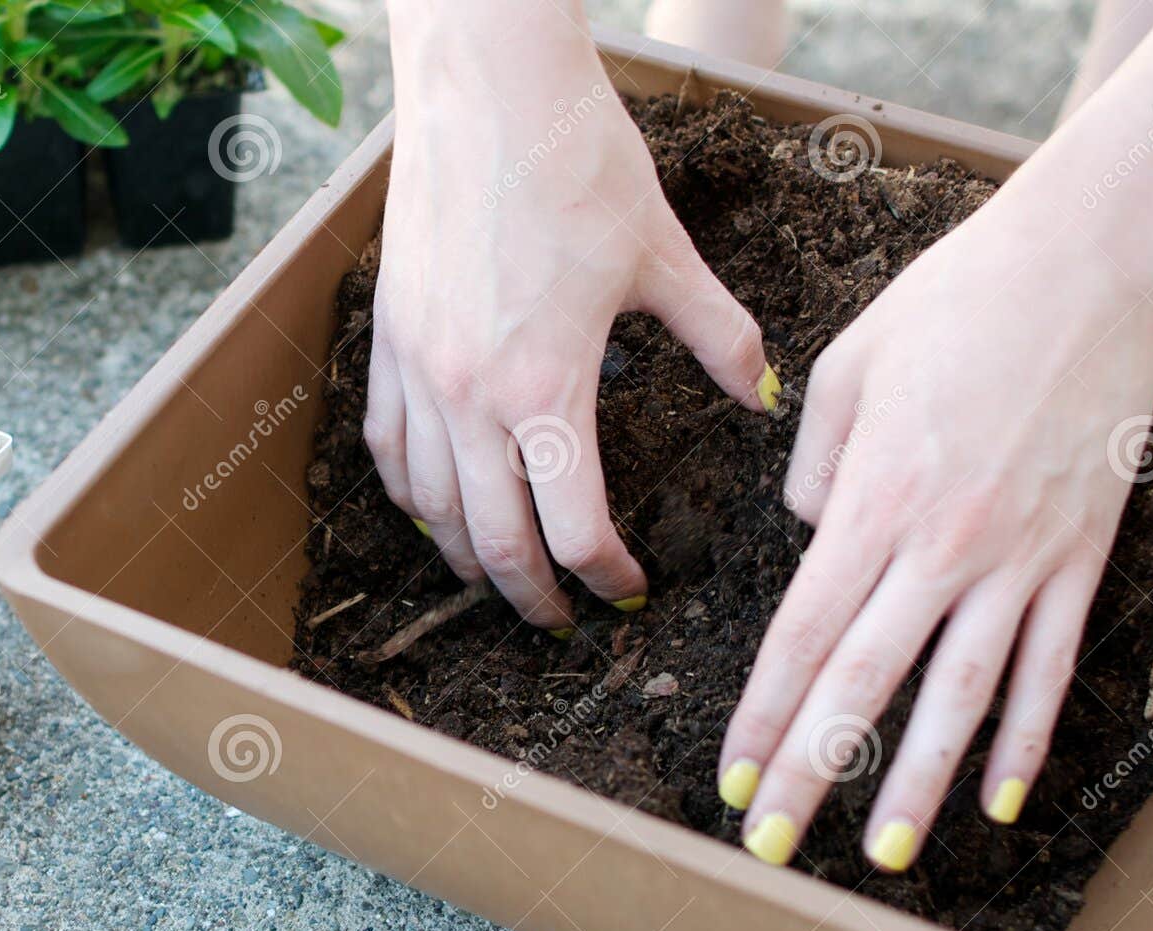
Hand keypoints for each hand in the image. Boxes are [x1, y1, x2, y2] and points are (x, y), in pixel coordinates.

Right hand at [374, 2, 773, 629]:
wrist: (485, 89)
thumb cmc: (577, 162)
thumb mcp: (664, 255)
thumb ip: (720, 338)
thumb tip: (763, 396)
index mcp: (547, 388)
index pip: (573, 529)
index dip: (606, 578)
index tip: (628, 591)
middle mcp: (471, 398)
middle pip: (494, 543)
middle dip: (531, 596)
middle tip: (558, 618)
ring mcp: (419, 373)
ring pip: (430, 509)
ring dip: (466, 556)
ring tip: (497, 574)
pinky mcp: (389, 342)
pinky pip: (388, 448)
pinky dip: (410, 494)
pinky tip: (431, 507)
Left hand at [718, 187, 1152, 871]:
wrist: (1093, 259)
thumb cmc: (959, 300)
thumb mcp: (846, 368)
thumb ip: (812, 466)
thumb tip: (811, 533)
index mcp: (871, 500)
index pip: (801, 635)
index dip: (764, 717)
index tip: (736, 779)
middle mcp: (941, 545)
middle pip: (864, 684)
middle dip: (813, 773)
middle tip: (775, 847)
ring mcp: (1019, 558)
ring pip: (961, 696)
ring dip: (919, 784)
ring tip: (885, 854)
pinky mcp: (1081, 556)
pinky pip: (1048, 665)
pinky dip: (1023, 737)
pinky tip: (999, 798)